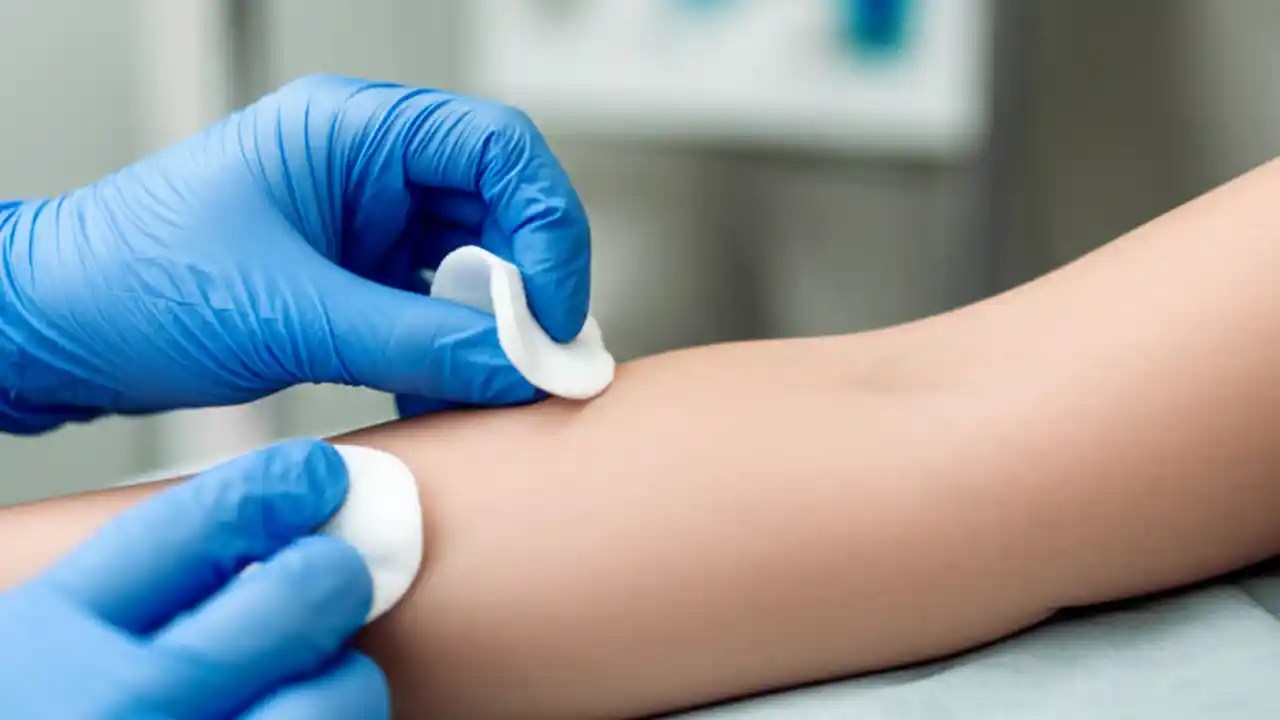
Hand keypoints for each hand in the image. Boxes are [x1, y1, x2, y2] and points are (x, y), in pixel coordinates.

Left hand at [0, 74, 590, 431]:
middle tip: (538, 361)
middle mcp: (370, 168)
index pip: (499, 148)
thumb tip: (522, 369)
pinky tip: (444, 395)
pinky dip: (450, 353)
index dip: (549, 226)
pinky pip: (433, 308)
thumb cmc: (135, 283)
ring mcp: (365, 223)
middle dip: (529, 287)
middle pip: (500, 209)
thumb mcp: (293, 315)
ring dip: (492, 328)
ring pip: (474, 265)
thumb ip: (420, 343)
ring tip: (494, 385)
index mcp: (355, 132)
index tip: (556, 311)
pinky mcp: (356, 276)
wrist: (59, 331)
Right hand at [0, 440, 388, 718]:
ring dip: (344, 681)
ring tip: (321, 681)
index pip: (190, 527)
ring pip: (331, 700)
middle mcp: (112, 710)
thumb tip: (245, 551)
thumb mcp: (15, 658)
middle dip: (331, 573)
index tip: (315, 477)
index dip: (272, 490)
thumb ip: (99, 614)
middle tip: (337, 574)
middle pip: (286, 599)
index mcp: (41, 642)